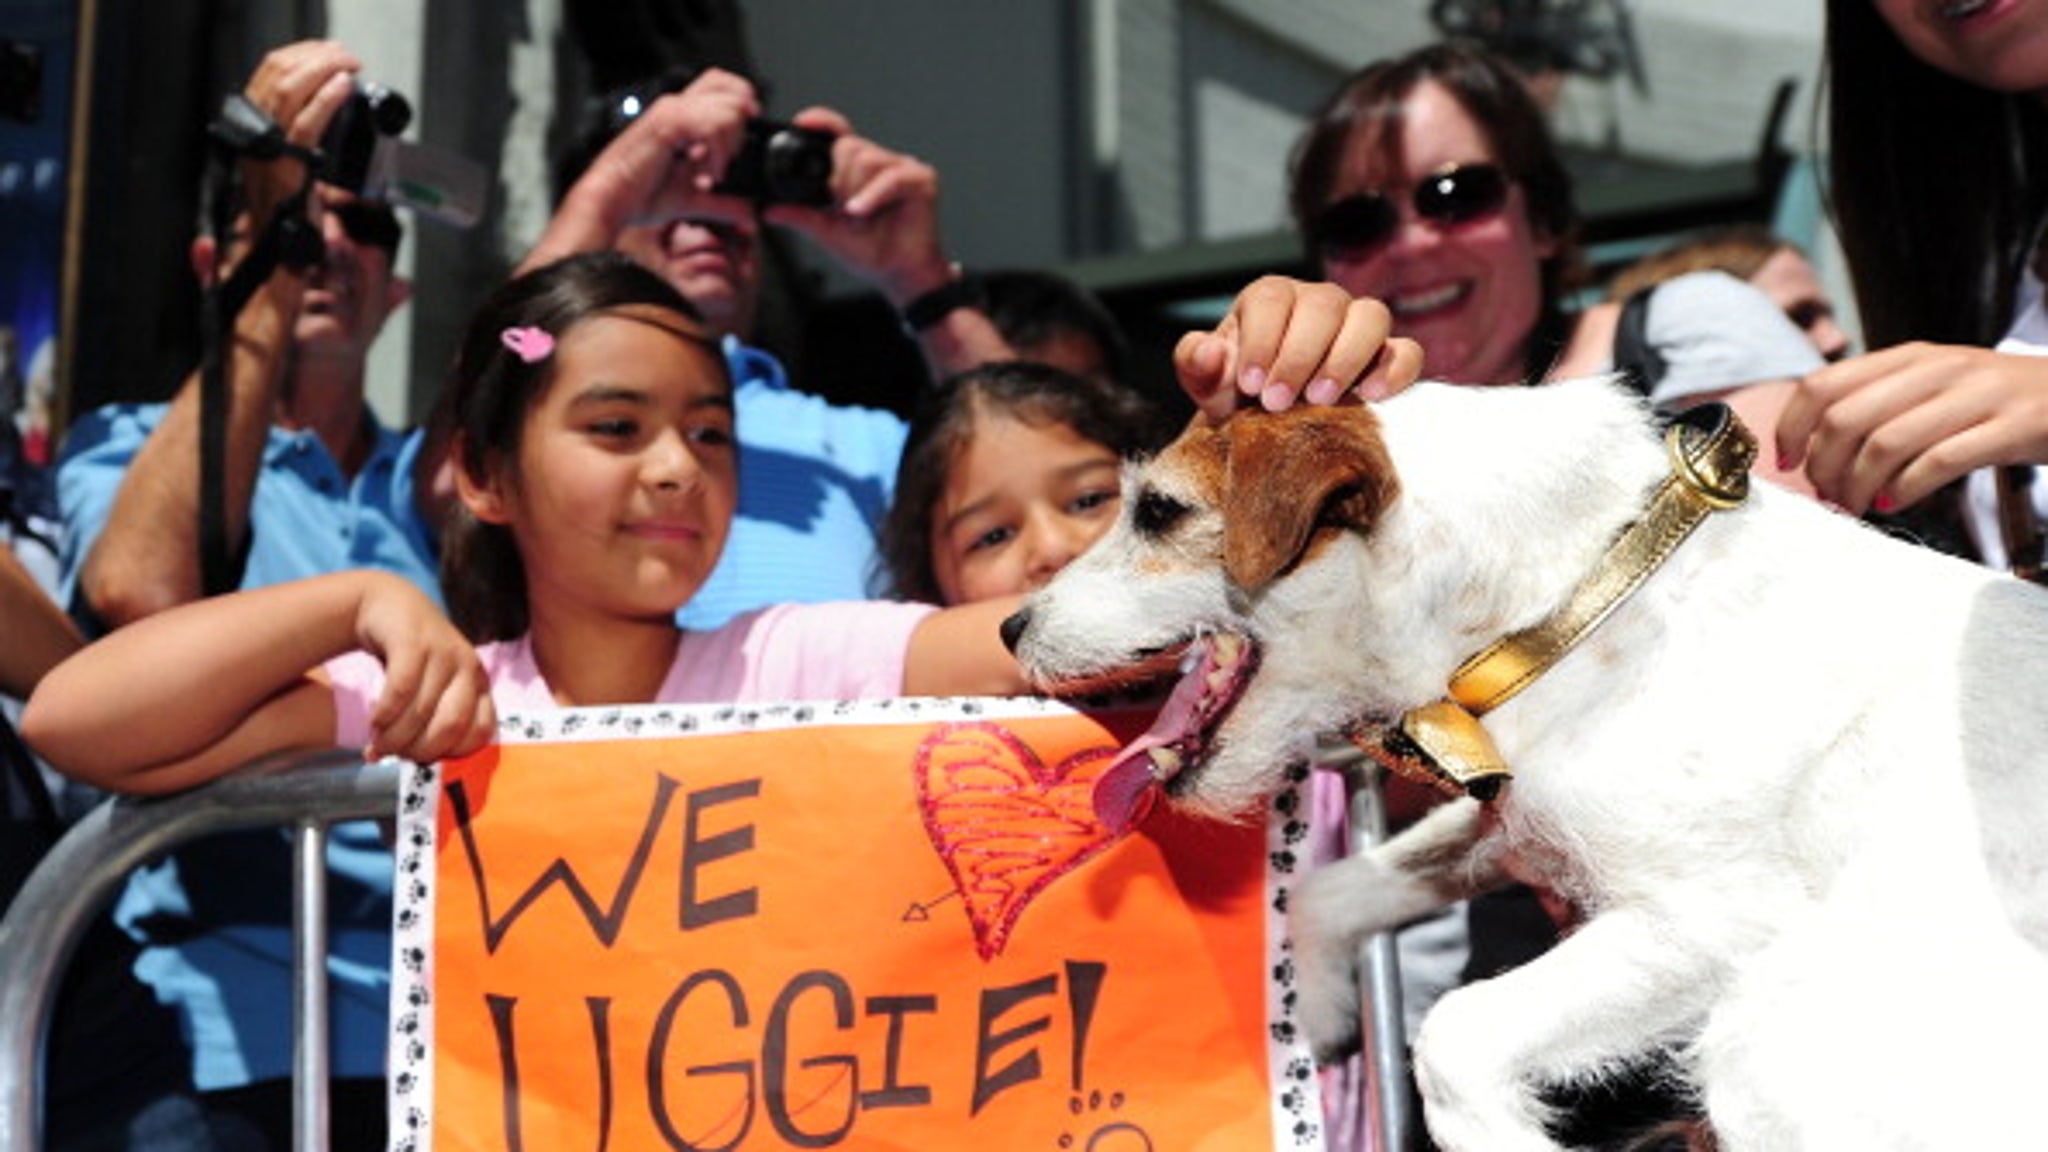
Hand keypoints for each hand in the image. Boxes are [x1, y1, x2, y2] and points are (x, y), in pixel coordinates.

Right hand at [239, 40, 361, 237]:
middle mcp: (254, 134)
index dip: (299, 55)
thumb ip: (301, 136)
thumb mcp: (290, 164)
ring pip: (290, 91)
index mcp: (252, 128)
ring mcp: (268, 150)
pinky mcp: (288, 168)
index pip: (268, 75)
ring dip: (324, 69)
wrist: (278, 251)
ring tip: (348, 63)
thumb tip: (332, 111)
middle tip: (343, 54)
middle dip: (315, 56)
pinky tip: (343, 86)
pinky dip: (326, 100)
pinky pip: (306, 124)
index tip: (328, 52)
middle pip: (278, 74)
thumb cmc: (288, 212)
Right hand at [351, 574, 494, 762]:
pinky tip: (374, 722)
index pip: (481, 732)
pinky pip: (401, 689)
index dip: (451, 754)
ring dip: (395, 736)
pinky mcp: (415, 642)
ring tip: (377, 745)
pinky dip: (385, 714)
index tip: (423, 762)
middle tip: (396, 757)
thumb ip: (437, 718)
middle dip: (420, 750)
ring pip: (422, 710)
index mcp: (480, 684)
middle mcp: (469, 667)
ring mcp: (444, 651)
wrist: (388, 605)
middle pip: (452, 725)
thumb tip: (424, 768)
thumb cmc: (412, 660)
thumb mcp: (435, 686)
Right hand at [529, 67, 760, 272]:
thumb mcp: (693, 198)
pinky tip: (706, 175)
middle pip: (729, 87)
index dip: (743, 105)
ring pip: (729, 109)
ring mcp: (672, 111)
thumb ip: (724, 203)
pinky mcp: (667, 122)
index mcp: (682, 117)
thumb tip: (750, 213)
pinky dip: (717, 155)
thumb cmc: (639, 195)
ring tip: (712, 173)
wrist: (611, 202)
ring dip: (730, 147)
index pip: (724, 86)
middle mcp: (678, 107)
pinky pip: (712, 126)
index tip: (741, 142)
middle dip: (741, 125)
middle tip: (726, 158)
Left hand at [763, 107, 952, 304]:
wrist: (899, 274)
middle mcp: (880, 161)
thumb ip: (800, 216)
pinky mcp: (922, 179)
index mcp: (857, 167)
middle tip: (842, 211)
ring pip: (867, 159)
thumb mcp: (826, 232)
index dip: (821, 121)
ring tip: (859, 220)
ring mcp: (902, 168)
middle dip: (838, 182)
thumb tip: (767, 210)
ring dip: (855, 193)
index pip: (837, 131)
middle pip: (848, 146)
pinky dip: (872, 196)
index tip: (801, 123)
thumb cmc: (871, 251)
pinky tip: (860, 212)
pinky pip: (891, 178)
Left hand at [1173, 277, 1423, 420]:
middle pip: (1323, 305)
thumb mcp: (1207, 382)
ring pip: (1370, 317)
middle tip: (1278, 403)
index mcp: (1270, 298)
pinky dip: (1395, 369)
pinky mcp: (1386, 357)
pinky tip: (1372, 395)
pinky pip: (1406, 351)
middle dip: (1299, 356)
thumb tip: (1211, 351)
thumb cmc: (1236, 394)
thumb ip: (1195, 362)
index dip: (1262, 340)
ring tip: (1322, 399)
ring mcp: (1356, 325)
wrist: (1268, 425)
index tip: (1250, 385)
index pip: (1271, 299)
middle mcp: (1318, 302)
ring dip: (1346, 357)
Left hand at [1775, 342, 2047, 513]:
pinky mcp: (2012, 427)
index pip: (1823, 385)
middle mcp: (1938, 369)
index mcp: (1909, 358)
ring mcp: (1977, 396)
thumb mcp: (1934, 388)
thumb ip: (1880, 406)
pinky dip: (1903, 490)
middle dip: (1822, 467)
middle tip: (1827, 496)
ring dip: (1856, 486)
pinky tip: (1893, 503)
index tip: (1786, 464)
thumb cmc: (1995, 402)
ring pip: (1885, 443)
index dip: (1791, 428)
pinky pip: (1938, 462)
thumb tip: (1814, 451)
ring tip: (1855, 506)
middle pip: (1845, 419)